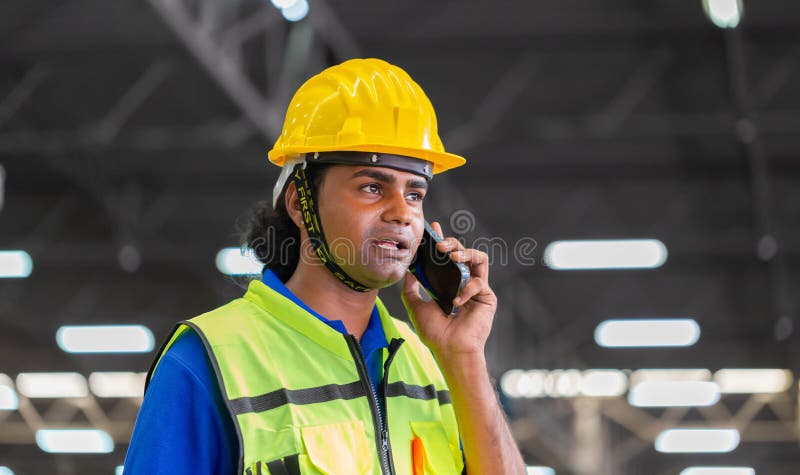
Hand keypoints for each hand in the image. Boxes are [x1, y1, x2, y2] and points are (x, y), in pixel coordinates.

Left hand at [401, 221, 496, 358]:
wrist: (450, 349)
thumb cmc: (435, 332)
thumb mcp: (416, 306)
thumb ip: (410, 288)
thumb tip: (408, 270)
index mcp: (448, 283)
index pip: (447, 256)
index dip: (442, 240)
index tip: (433, 228)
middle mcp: (463, 282)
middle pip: (462, 253)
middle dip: (452, 243)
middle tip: (441, 246)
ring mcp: (476, 288)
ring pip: (478, 258)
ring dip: (466, 253)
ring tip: (453, 257)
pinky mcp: (487, 296)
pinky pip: (479, 282)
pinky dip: (466, 289)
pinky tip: (456, 301)